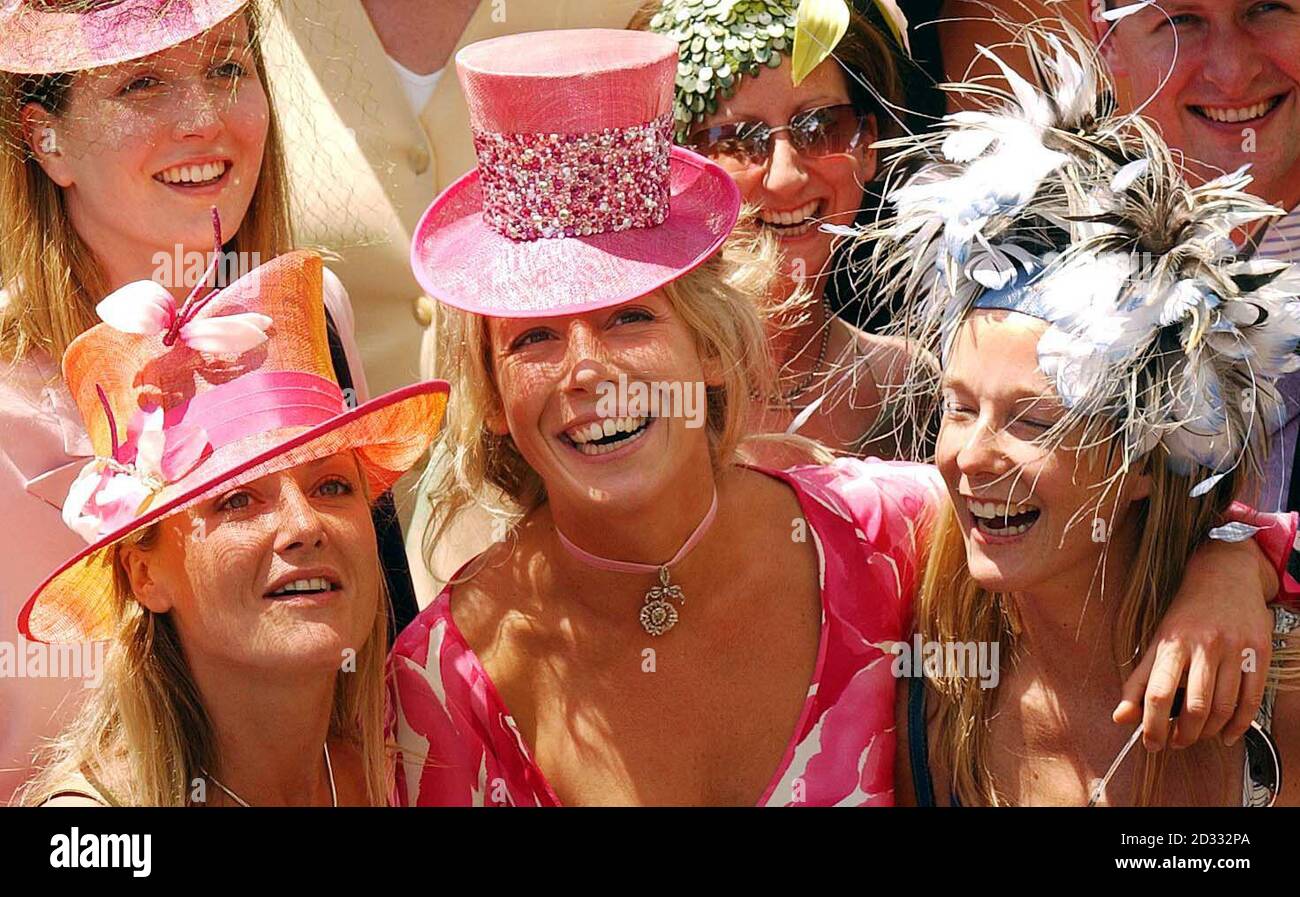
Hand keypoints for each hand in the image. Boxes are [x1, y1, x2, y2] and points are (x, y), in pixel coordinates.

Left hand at [1113, 537, 1276, 750]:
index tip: (1151, 743)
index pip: (1158, 692)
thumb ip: (1139, 682)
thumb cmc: (1185, 614)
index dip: (1153, 725)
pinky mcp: (1259, 653)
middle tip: (1176, 743)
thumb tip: (1120, 718)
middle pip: (1194, 706)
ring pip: (1223, 707)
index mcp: (1172, 643)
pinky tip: (1226, 734)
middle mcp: (1204, 646)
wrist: (1223, 574)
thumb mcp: (1155, 641)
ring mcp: (1234, 650)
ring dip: (1208, 732)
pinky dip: (1238, 725)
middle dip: (1184, 735)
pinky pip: (1250, 700)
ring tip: (1197, 736)